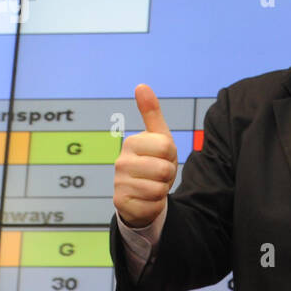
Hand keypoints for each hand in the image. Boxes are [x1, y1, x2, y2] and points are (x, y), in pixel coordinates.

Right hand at [113, 83, 177, 227]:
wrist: (142, 194)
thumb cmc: (154, 162)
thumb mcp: (158, 137)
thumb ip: (151, 112)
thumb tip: (141, 85)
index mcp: (132, 143)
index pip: (167, 147)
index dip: (171, 156)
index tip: (162, 158)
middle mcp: (121, 162)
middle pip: (164, 170)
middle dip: (168, 175)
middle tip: (159, 175)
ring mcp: (119, 183)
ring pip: (159, 189)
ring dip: (162, 190)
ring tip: (153, 186)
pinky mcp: (121, 203)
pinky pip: (152, 205)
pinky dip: (155, 204)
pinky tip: (147, 199)